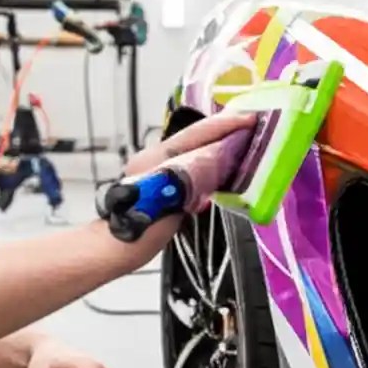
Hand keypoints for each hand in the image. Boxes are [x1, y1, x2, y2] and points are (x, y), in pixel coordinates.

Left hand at [124, 111, 256, 213]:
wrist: (115, 249)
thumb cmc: (140, 226)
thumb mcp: (172, 196)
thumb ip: (197, 174)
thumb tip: (221, 155)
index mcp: (159, 155)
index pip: (199, 132)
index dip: (227, 124)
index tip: (251, 118)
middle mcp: (157, 158)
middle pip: (197, 137)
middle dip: (224, 129)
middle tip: (253, 125)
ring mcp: (157, 172)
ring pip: (195, 151)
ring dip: (219, 146)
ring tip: (244, 143)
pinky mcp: (161, 188)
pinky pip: (191, 168)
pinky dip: (210, 165)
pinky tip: (223, 172)